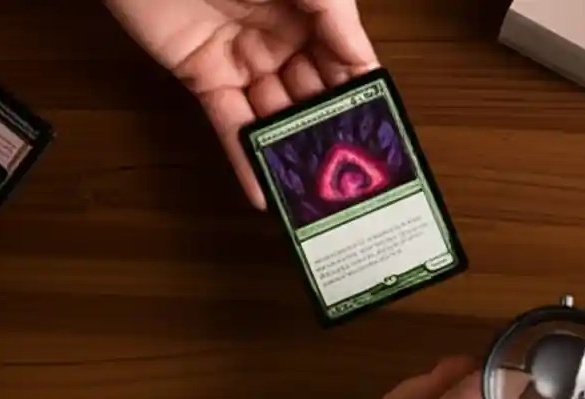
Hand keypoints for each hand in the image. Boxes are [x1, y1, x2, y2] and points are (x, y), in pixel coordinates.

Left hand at [105, 0, 378, 208]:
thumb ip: (336, 15)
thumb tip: (363, 64)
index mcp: (311, 9)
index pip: (347, 62)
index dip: (363, 95)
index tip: (382, 132)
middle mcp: (282, 37)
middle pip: (314, 95)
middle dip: (332, 132)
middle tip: (352, 175)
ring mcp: (243, 59)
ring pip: (275, 116)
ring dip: (293, 152)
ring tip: (315, 194)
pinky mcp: (202, 76)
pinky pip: (229, 124)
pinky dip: (246, 159)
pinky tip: (265, 192)